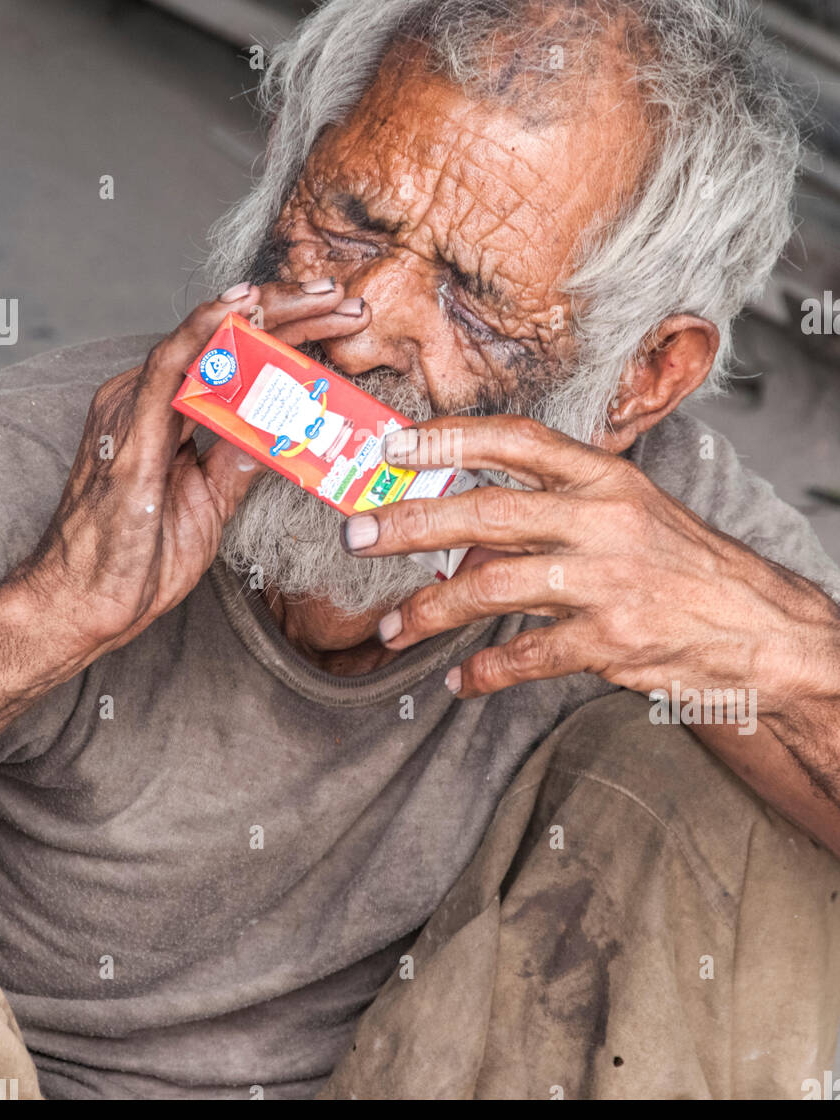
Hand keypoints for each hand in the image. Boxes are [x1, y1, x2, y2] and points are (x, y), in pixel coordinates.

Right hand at [27, 279, 368, 658]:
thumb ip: (238, 460)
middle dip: (290, 312)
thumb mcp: (211, 503)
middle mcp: (147, 399)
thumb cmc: (139, 558)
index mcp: (164, 412)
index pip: (232, 356)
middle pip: (225, 338)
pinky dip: (206, 332)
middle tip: (343, 297)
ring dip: (266, 314)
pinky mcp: (131, 431)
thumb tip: (277, 431)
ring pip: (205, 340)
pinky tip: (240, 308)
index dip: (288, 331)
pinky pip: (170, 366)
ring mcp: (135, 409)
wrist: (86, 604)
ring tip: (316, 297)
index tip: (338, 319)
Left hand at [341, 416, 839, 701]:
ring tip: (391, 626)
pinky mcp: (610, 641)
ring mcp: (606, 581)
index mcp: (607, 477)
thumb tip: (467, 527)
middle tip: (357, 535)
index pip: (516, 440)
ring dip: (429, 609)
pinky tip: (460, 681)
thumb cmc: (686, 566)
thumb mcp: (632, 513)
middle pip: (486, 510)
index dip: (448, 438)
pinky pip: (526, 656)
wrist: (762, 628)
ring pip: (491, 585)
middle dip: (410, 523)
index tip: (393, 446)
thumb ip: (556, 512)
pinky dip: (484, 672)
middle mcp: (603, 519)